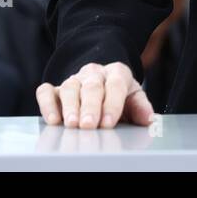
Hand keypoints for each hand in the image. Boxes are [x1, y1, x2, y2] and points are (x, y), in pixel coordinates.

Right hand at [35, 62, 155, 128]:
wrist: (102, 81)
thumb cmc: (119, 94)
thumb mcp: (134, 97)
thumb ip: (141, 107)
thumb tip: (149, 119)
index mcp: (117, 73)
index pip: (116, 84)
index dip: (112, 103)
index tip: (109, 122)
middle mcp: (94, 73)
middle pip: (92, 86)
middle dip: (90, 107)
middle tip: (88, 125)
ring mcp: (74, 80)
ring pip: (69, 88)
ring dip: (69, 107)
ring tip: (71, 124)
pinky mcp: (56, 88)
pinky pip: (46, 91)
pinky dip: (47, 104)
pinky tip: (52, 119)